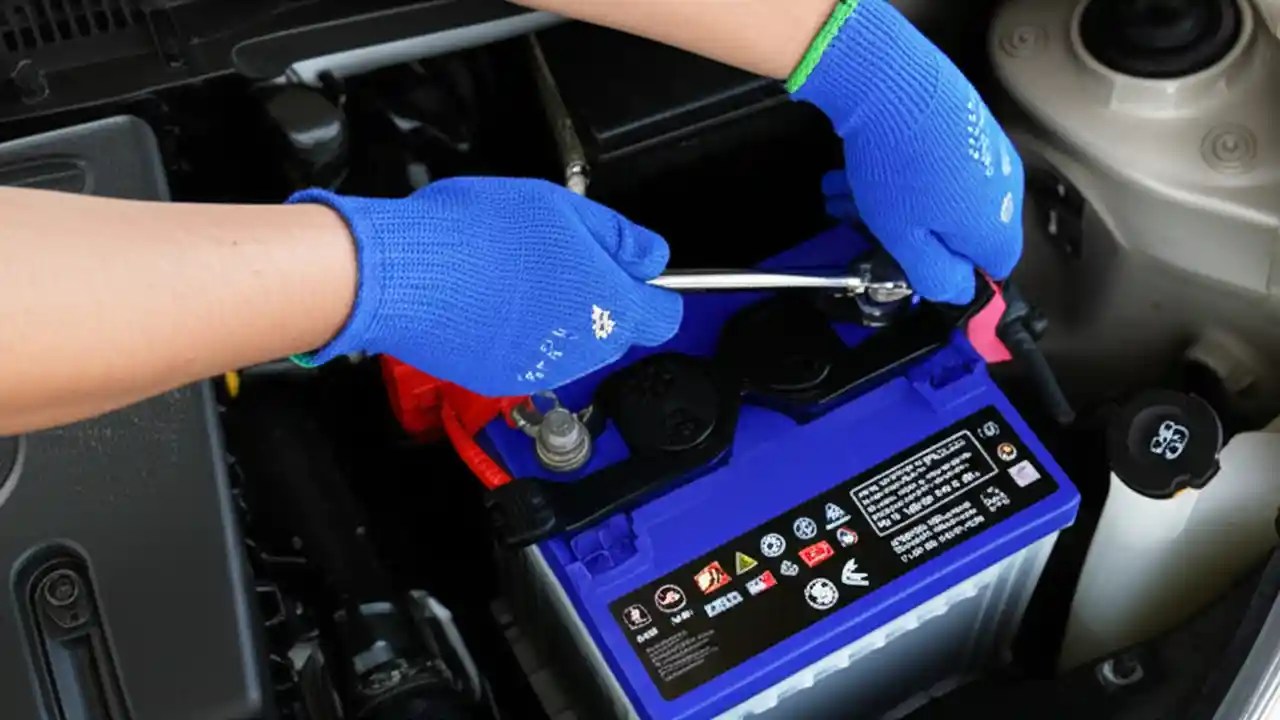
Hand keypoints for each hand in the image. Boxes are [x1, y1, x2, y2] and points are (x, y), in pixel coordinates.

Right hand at [289, 178, 681, 395]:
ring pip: (567, 345)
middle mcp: (581, 350)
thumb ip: (618, 237)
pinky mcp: (495, 380)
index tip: (627, 268)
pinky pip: (522, 357)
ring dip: (554, 315)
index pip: (662, 316)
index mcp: (610, 306)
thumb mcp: (564, 209)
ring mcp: (538, 371)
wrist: (405, 273)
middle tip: (556, 256)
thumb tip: (652, 257)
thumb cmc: (483, 232)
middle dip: (596, 298)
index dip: (650, 289)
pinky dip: (513, 334)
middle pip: (613, 331)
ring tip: (513, 274)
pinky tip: (485, 300)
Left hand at [790, 0, 1023, 303]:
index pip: (992, 268)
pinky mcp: (966, 125)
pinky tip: (856, 175)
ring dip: (894, 205)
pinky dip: (903, 176)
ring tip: (844, 199)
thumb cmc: (899, 166)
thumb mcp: (906, 240)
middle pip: (961, 231)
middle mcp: (1002, 188)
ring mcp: (986, 152)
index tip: (918, 268)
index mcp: (994, 224)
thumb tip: (957, 293)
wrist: (892, 83)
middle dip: (910, 235)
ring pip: (940, 196)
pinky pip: (937, 165)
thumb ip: (936, 275)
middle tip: (865, 230)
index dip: (955, 273)